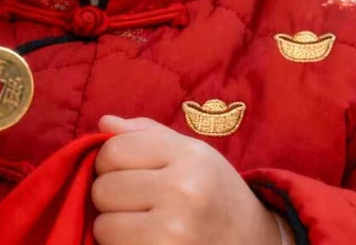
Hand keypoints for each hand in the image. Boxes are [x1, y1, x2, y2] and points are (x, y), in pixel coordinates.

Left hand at [91, 116, 281, 244]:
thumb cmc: (214, 192)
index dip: (110, 162)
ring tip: (142, 223)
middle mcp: (184, 191)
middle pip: (104, 189)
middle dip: (112, 196)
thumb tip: (104, 123)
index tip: (127, 172)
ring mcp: (175, 231)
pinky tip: (147, 239)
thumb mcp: (191, 152)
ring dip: (114, 227)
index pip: (113, 151)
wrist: (252, 240)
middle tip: (138, 202)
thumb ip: (146, 134)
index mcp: (189, 156)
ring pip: (103, 225)